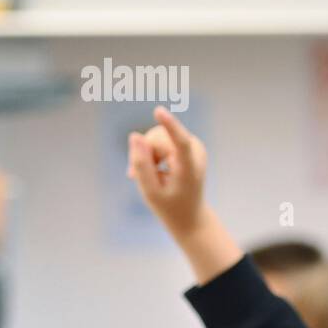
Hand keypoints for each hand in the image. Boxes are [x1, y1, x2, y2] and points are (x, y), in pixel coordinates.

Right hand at [127, 106, 208, 238]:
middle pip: (158, 137)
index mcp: (189, 168)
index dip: (169, 126)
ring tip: (144, 174)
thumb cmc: (169, 206)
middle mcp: (195, 151)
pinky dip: (152, 152)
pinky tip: (152, 170)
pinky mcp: (186, 144)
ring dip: (146, 153)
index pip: (180, 142)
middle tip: (133, 174)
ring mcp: (192, 145)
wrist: (188, 215)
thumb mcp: (150, 192)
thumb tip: (134, 136)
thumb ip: (141, 165)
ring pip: (157, 136)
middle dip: (143, 151)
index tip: (158, 111)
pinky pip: (161, 139)